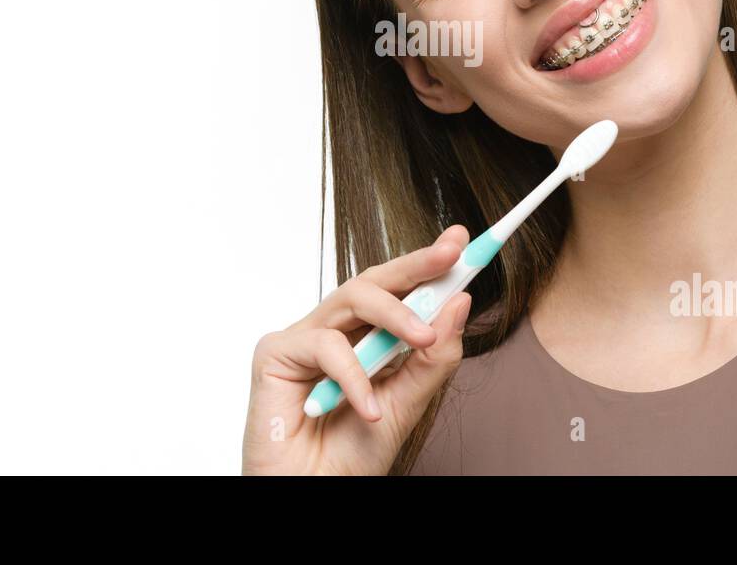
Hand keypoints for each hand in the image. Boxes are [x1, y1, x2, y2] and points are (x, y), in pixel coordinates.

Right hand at [242, 225, 472, 474]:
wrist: (313, 496)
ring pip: (352, 297)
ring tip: (423, 337)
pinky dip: (354, 376)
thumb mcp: (408, 402)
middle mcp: (333, 330)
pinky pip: (326, 345)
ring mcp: (302, 338)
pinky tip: (368, 408)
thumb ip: (433, 357)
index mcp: (364, 338)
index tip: (462, 241)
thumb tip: (459, 303)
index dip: (428, 264)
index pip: (398, 291)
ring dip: (395, 314)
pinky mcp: (274, 353)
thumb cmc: (352, 455)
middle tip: (452, 253)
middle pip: (375, 280)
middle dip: (417, 263)